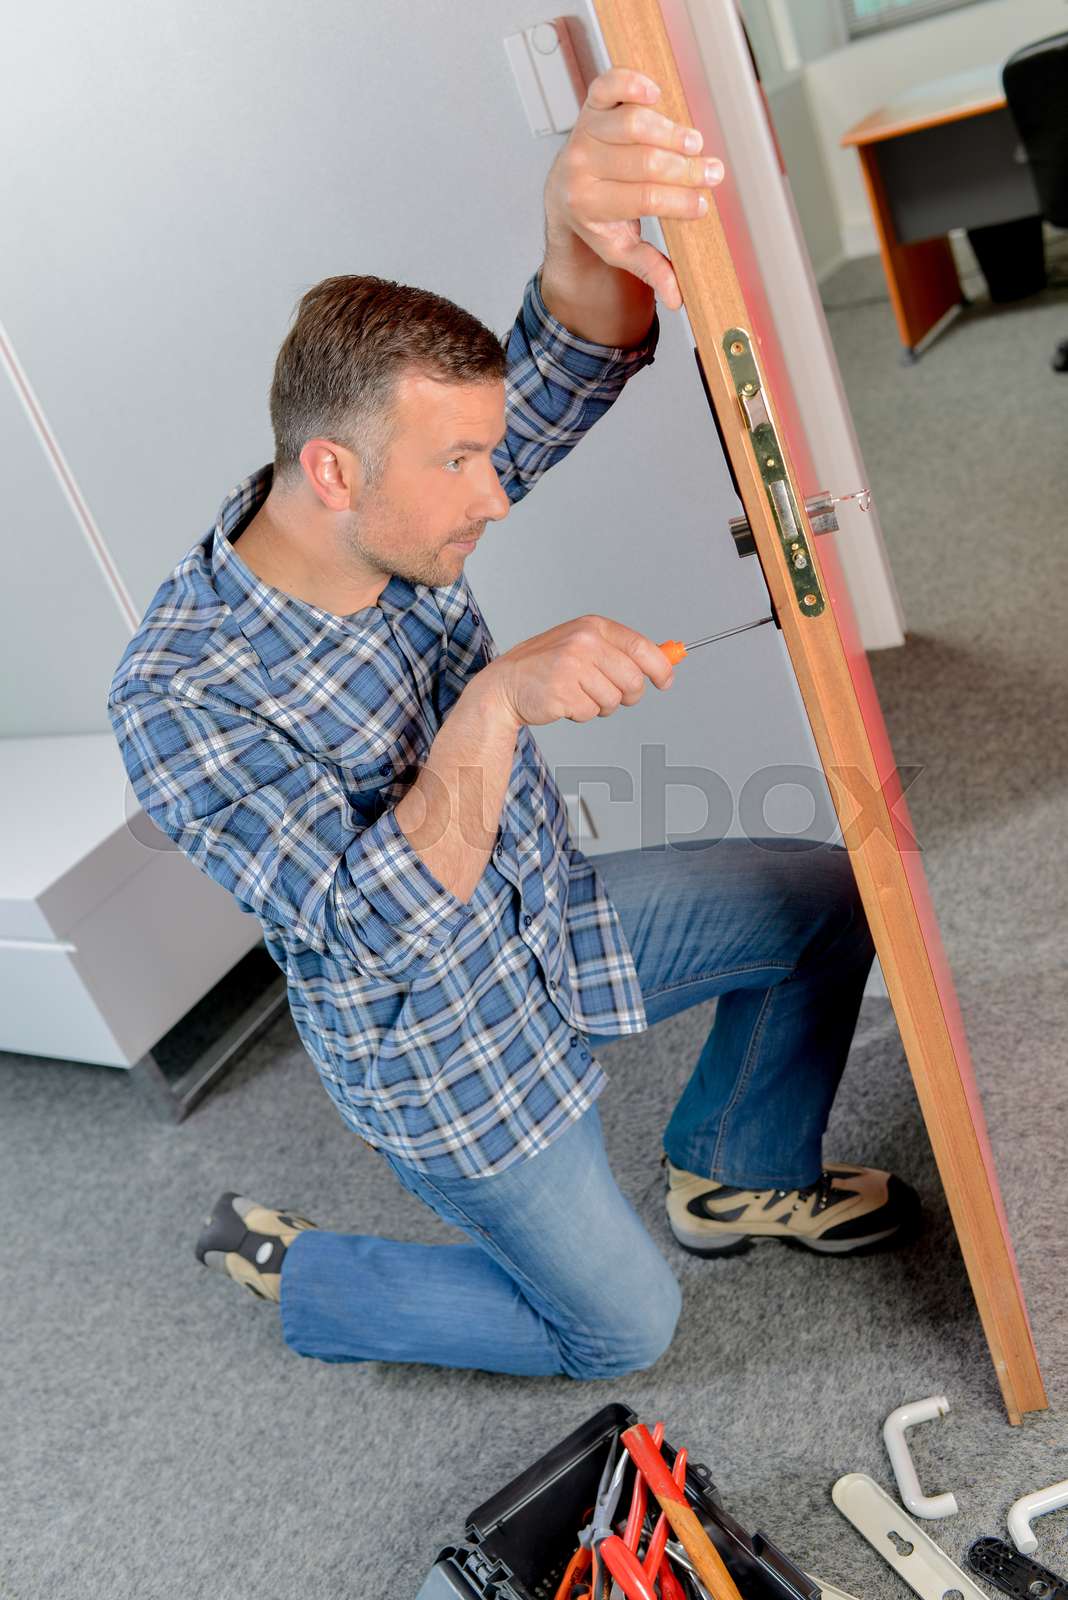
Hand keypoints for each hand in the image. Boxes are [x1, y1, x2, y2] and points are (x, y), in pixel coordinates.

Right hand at [475, 614, 674, 727]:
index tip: (665, 680)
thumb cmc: (547, 666)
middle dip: (628, 695)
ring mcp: (572, 666)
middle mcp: (584, 642)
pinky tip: (563, 701)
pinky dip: (581, 714)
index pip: (642, 648)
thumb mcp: (583, 645)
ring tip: (577, 694)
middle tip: (610, 695)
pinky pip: (591, 713)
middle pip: (633, 680)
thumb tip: (665, 661)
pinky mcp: (562, 692)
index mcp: (593, 627)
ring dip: (600, 705)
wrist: (504, 685)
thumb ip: (619, 652)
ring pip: (613, 701)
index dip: (661, 667)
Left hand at [543, 67, 724, 310]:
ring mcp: (585, 131)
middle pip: (644, 162)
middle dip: (685, 169)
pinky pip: (610, 85)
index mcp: (588, 205)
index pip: (643, 199)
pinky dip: (632, 83)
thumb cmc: (599, 219)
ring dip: (671, 133)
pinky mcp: (591, 105)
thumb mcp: (620, 248)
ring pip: (634, 124)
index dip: (678, 200)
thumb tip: (678, 299)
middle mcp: (581, 166)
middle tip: (712, 173)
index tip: (703, 203)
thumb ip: (649, 268)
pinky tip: (657, 94)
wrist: (564, 191)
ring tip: (695, 144)